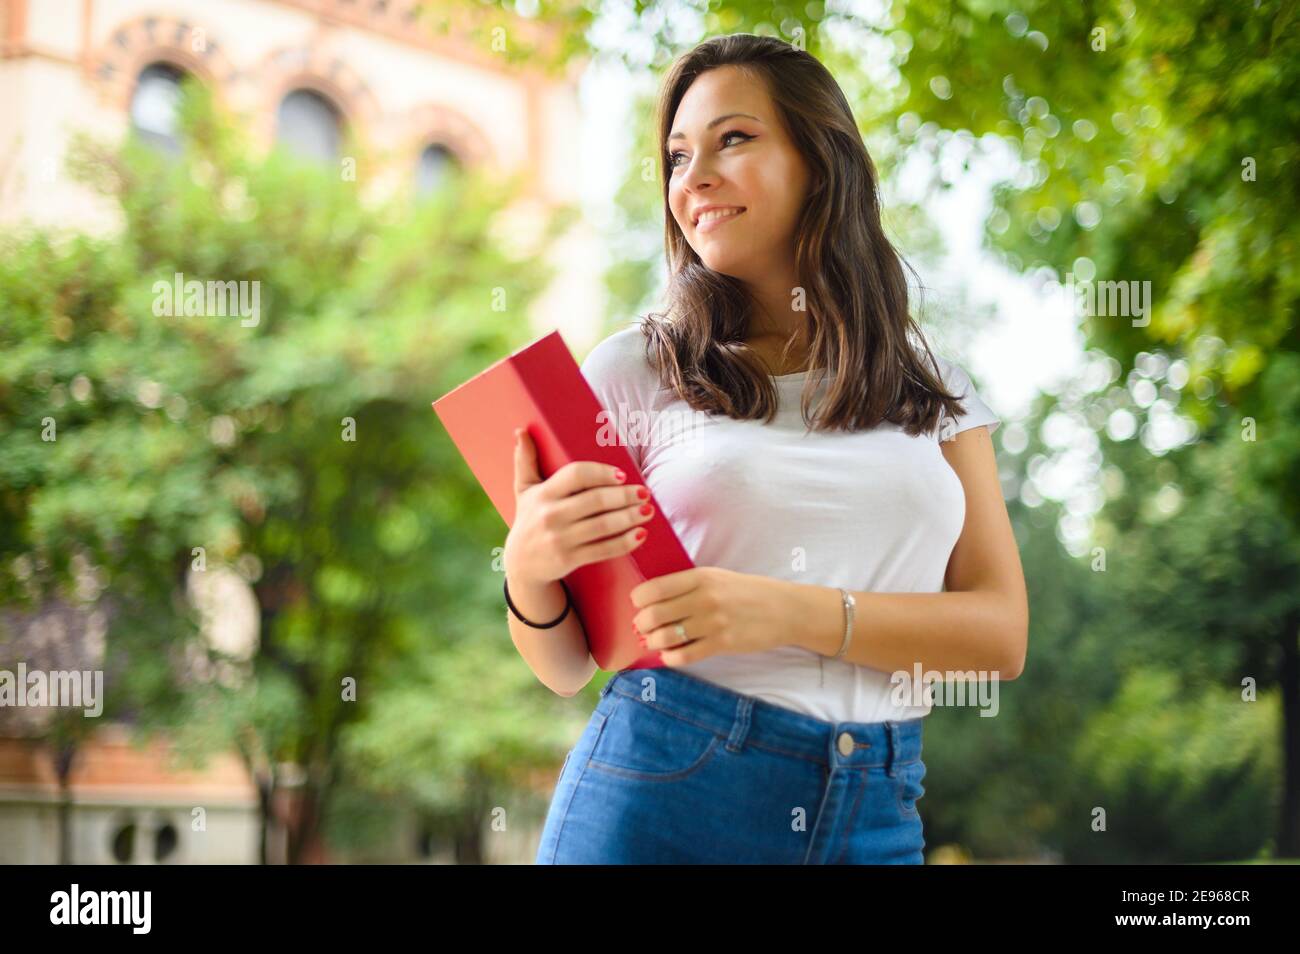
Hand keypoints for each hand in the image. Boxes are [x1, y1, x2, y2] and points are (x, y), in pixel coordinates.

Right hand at [502, 428, 654, 587]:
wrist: (521, 564)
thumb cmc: (529, 520)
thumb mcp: (524, 490)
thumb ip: (525, 460)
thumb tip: (521, 431)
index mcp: (543, 494)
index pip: (576, 475)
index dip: (602, 473)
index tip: (622, 475)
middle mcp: (550, 515)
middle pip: (596, 500)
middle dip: (625, 496)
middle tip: (644, 492)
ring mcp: (560, 539)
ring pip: (603, 526)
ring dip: (630, 517)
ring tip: (648, 510)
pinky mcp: (569, 559)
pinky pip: (604, 549)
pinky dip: (625, 542)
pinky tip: (641, 534)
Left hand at [629, 567, 800, 665]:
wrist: (785, 609)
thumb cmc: (747, 592)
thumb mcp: (717, 577)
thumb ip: (687, 585)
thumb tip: (653, 601)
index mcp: (700, 577)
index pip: (653, 588)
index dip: (638, 600)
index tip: (639, 605)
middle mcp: (705, 598)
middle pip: (654, 615)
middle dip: (642, 624)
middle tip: (643, 627)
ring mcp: (714, 623)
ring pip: (666, 637)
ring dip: (653, 642)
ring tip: (654, 642)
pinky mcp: (723, 644)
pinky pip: (684, 656)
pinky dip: (670, 658)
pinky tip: (669, 655)